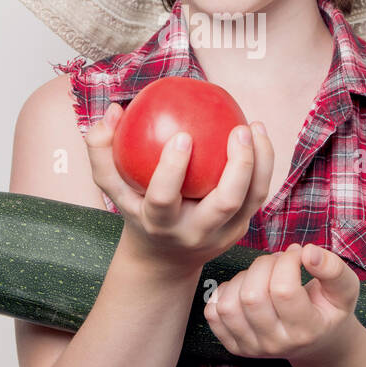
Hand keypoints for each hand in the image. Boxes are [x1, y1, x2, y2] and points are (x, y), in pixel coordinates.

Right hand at [84, 104, 274, 275]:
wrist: (164, 257)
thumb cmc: (136, 207)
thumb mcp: (112, 186)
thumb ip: (102, 150)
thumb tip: (114, 110)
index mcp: (159, 222)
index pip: (164, 198)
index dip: (172, 169)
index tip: (182, 135)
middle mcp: (194, 232)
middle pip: (225, 203)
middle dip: (238, 167)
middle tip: (238, 130)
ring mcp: (222, 233)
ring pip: (251, 198)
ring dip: (260, 161)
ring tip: (255, 127)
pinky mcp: (240, 228)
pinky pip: (257, 194)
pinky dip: (263, 164)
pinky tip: (258, 134)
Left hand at [203, 242, 360, 362]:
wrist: (318, 340)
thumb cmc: (330, 308)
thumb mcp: (346, 288)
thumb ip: (333, 268)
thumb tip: (308, 251)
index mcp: (307, 331)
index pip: (283, 291)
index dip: (287, 261)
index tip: (298, 253)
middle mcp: (276, 345)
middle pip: (252, 296)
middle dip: (263, 265)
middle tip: (279, 261)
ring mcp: (252, 348)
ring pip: (228, 304)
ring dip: (243, 277)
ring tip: (263, 274)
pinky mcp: (234, 345)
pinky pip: (213, 313)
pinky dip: (224, 292)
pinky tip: (246, 287)